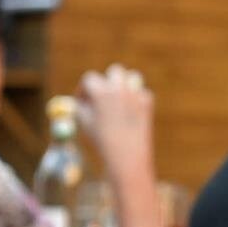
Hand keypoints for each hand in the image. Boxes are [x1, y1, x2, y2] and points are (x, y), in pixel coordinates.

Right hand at [76, 64, 155, 181]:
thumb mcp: (83, 121)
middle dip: (108, 80)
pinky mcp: (147, 103)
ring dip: (125, 84)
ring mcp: (135, 94)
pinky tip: (132, 112)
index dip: (85, 89)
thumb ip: (80, 105)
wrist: (126, 155)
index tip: (84, 100)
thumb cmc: (100, 140)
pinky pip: (142, 93)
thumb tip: (82, 97)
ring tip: (120, 98)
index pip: (90, 78)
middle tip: (105, 93)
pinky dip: (137, 99)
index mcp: (100, 91)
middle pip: (114, 71)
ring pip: (132, 76)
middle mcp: (118, 88)